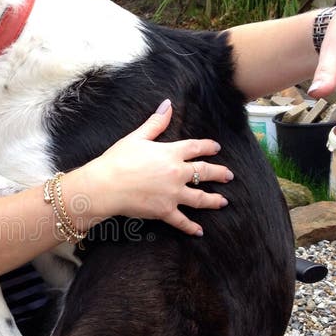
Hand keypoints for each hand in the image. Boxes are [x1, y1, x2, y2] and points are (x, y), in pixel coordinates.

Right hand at [79, 100, 232, 235]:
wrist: (106, 185)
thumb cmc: (117, 160)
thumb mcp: (136, 137)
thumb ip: (155, 123)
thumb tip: (167, 105)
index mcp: (171, 153)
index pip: (195, 148)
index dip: (208, 147)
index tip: (216, 148)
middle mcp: (177, 173)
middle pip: (204, 172)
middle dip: (219, 174)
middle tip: (228, 176)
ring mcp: (173, 194)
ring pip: (199, 198)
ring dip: (213, 200)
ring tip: (223, 201)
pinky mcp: (164, 211)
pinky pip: (182, 221)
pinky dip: (191, 227)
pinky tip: (199, 231)